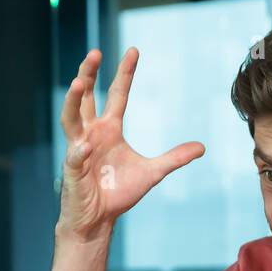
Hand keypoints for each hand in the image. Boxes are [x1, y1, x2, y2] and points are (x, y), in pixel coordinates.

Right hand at [57, 47, 204, 240]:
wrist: (99, 219)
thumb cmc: (118, 193)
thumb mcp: (153, 172)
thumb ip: (175, 158)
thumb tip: (201, 147)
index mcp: (109, 129)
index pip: (116, 94)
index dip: (124, 73)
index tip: (134, 50)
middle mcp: (91, 133)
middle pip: (86, 97)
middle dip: (88, 74)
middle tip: (95, 53)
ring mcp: (78, 149)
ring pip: (70, 119)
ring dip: (73, 101)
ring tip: (78, 83)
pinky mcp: (72, 170)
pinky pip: (74, 157)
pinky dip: (78, 152)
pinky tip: (83, 147)